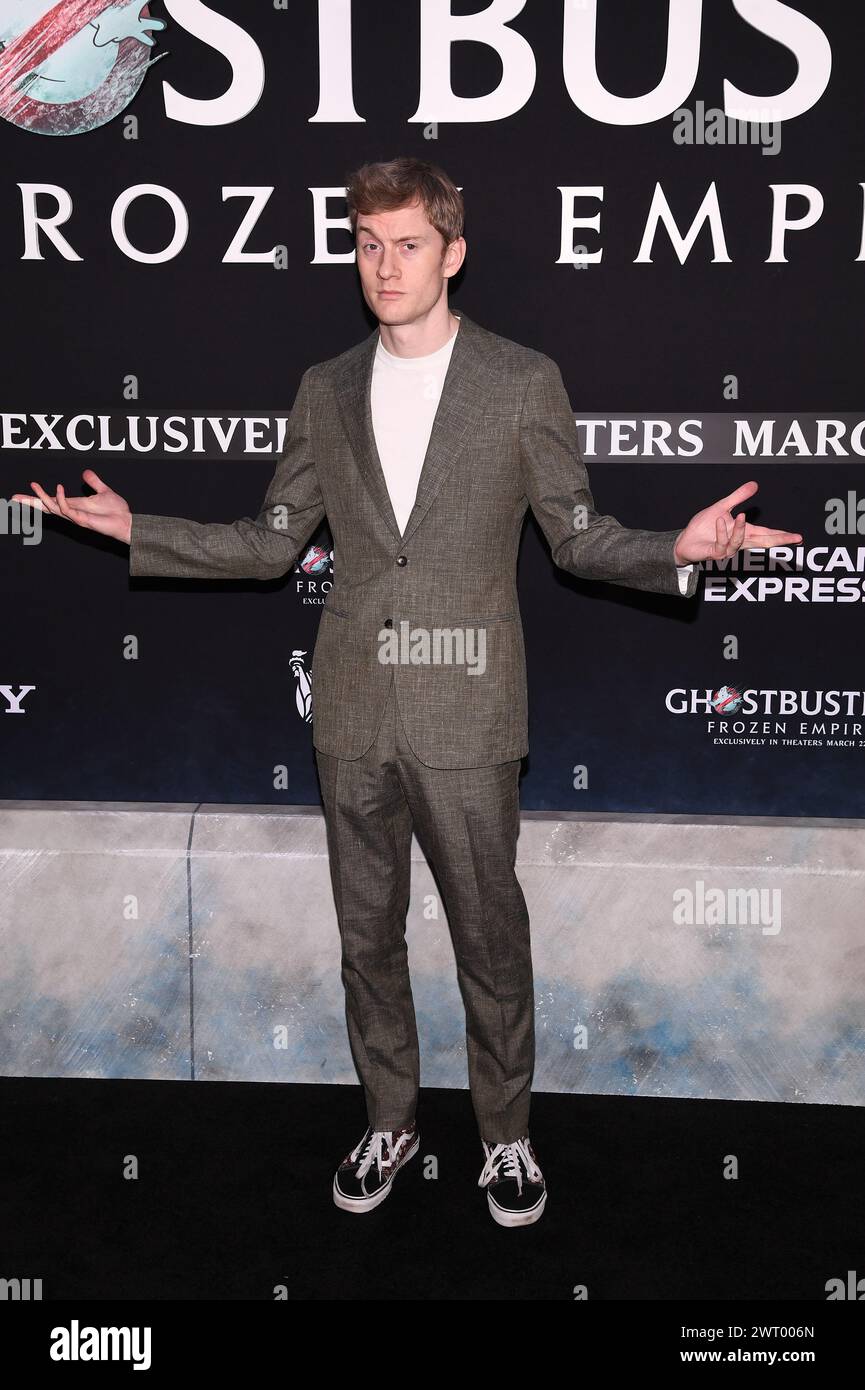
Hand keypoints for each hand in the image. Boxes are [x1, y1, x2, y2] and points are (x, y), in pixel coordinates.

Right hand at [12, 470, 131, 545]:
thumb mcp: (104, 491)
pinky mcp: (82, 520)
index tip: (19, 496)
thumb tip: (85, 472)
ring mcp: (76, 517)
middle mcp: (72, 511)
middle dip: (30, 502)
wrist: (127, 521)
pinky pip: (67, 510)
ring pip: (52, 508)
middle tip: (13, 498)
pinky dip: (61, 499)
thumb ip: (94, 482)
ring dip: (42, 497)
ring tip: (34, 485)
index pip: (50, 501)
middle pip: (46, 507)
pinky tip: (59, 488)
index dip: (36, 498)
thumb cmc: (117, 511)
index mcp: (74, 505)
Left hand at [673, 480, 801, 564]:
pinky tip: (719, 521)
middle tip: (795, 538)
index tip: (798, 536)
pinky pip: (722, 543)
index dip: (782, 535)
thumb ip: (738, 497)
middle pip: (763, 542)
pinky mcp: (715, 552)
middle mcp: (738, 541)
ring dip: (742, 529)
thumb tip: (755, 484)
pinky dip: (722, 531)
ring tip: (742, 516)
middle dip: (779, 540)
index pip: (767, 534)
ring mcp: (728, 549)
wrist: (685, 540)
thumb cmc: (703, 527)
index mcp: (744, 532)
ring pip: (741, 542)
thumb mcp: (721, 507)